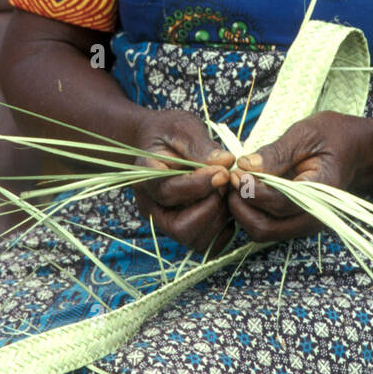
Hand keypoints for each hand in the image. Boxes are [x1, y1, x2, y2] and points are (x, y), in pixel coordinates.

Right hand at [133, 109, 236, 254]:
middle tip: (226, 182)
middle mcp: (151, 206)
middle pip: (179, 226)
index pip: (167, 192)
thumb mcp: (183, 128)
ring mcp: (166, 222)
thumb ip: (201, 146)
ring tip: (226, 190)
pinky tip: (227, 204)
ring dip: (219, 217)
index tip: (223, 173)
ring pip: (194, 239)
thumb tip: (225, 163)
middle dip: (210, 206)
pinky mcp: (183, 230)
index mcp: (145, 176)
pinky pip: (207, 245)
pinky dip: (223, 230)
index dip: (198, 186)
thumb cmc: (171, 133)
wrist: (160, 144)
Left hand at [225, 111, 371, 243]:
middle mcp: (314, 217)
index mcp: (321, 192)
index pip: (278, 202)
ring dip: (242, 211)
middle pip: (264, 228)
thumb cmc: (333, 137)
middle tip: (229, 178)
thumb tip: (245, 166)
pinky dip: (249, 212)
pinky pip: (266, 226)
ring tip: (235, 182)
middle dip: (240, 206)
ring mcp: (304, 223)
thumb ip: (276, 152)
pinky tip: (244, 188)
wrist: (357, 152)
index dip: (252, 190)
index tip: (234, 172)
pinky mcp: (295, 223)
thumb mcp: (306, 134)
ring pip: (261, 232)